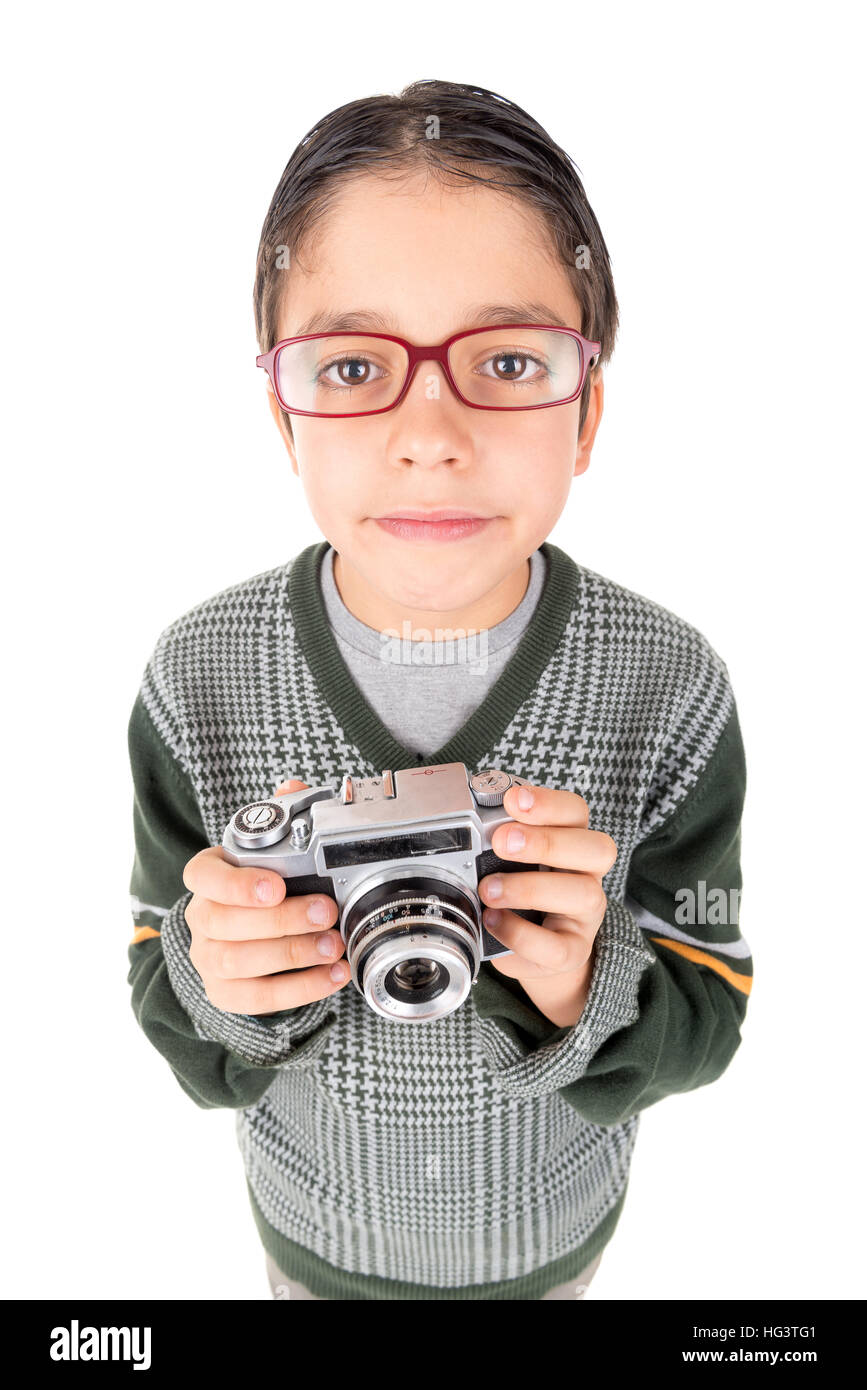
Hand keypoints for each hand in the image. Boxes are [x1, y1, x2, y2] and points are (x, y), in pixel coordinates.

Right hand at [182, 779, 349, 1014]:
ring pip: (238, 961)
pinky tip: (332, 975)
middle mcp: (201, 918)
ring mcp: (208, 959)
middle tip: (326, 912)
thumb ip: (279, 815)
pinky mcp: (224, 993)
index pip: (202, 877)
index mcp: (208, 876)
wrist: (247, 936)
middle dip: (281, 920)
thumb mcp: (269, 849)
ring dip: (293, 955)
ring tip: (334, 946)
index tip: (276, 886)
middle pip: (225, 923)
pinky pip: (257, 999)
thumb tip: (291, 786)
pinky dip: (300, 989)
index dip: (235, 883)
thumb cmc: (262, 885)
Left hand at [478, 781, 616, 1028]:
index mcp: (573, 842)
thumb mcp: (512, 862)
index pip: (576, 812)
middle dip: (546, 841)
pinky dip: (519, 933)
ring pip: (583, 894)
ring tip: (488, 889)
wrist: (539, 953)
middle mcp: (588, 875)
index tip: (514, 799)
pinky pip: (556, 946)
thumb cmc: (522, 895)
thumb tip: (466, 814)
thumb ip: (499, 839)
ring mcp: (585, 916)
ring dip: (530, 887)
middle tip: (502, 841)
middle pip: (596, 848)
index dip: (549, 803)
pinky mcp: (572, 952)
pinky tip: (492, 920)